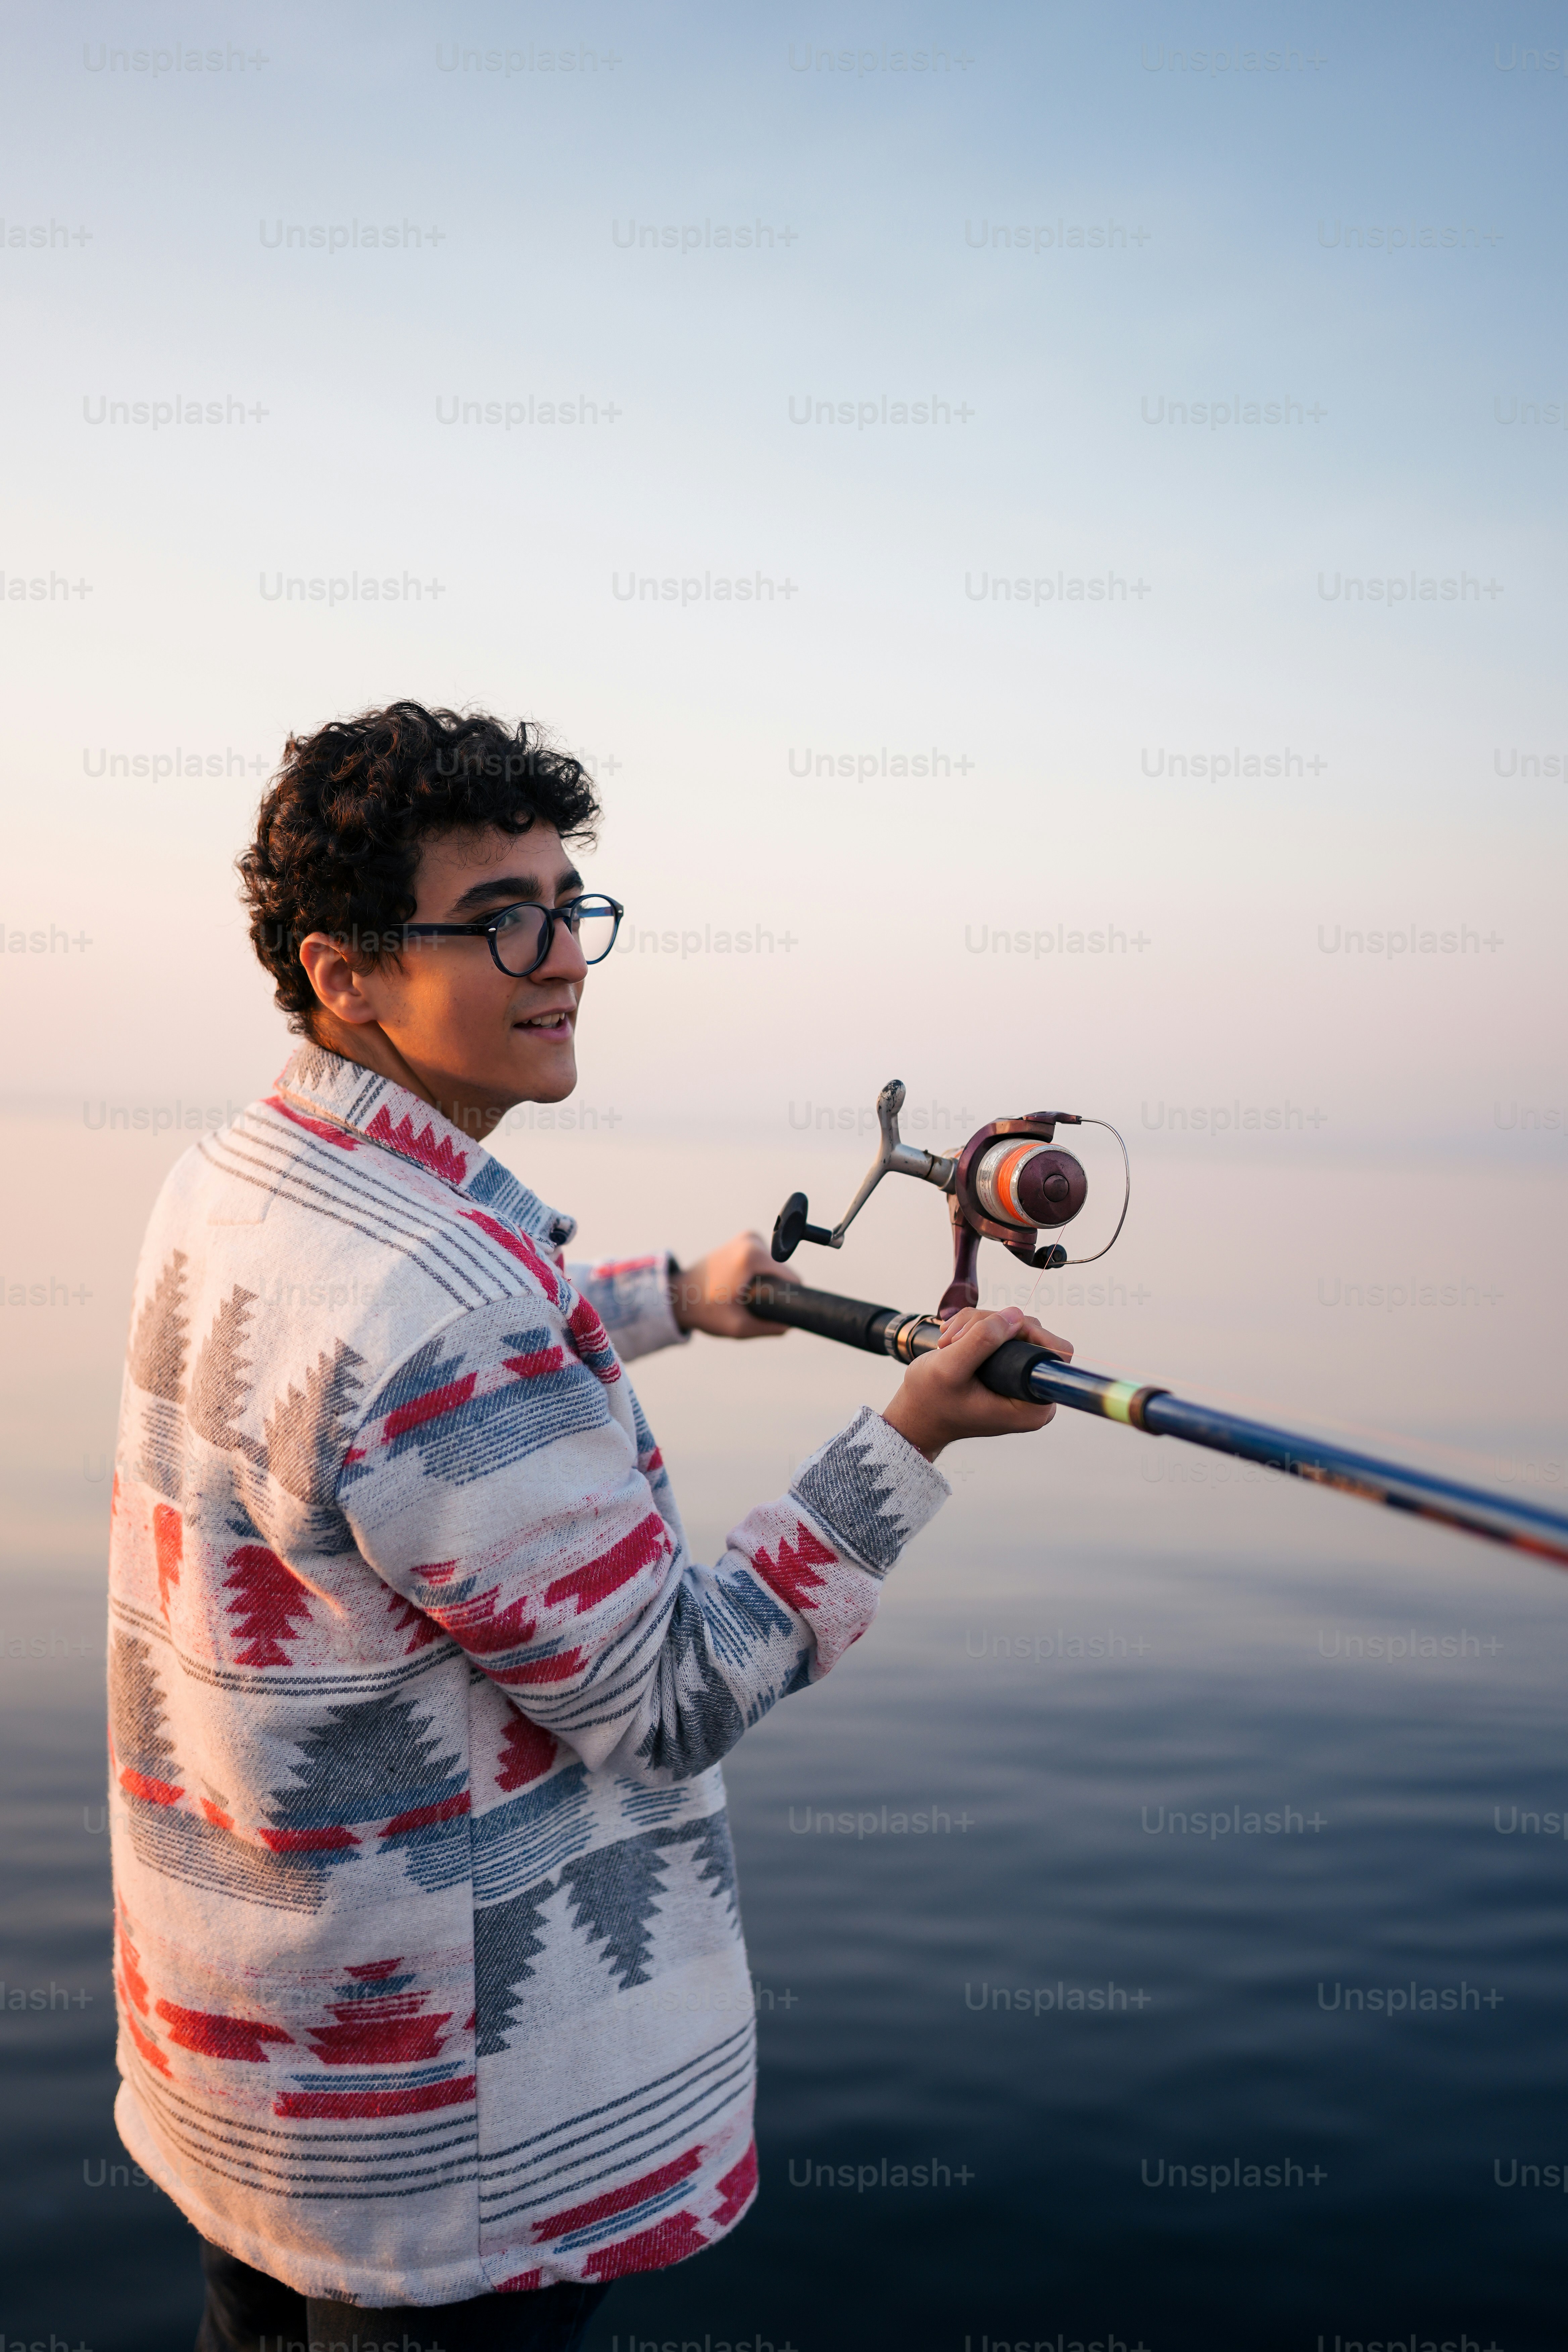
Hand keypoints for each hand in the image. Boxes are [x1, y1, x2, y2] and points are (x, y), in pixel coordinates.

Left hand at [671, 1231, 790, 1339]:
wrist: (679, 1294)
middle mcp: (752, 1240)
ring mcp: (748, 1237)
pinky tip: (741, 1284)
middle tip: (748, 1303)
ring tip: (742, 1294)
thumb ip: (770, 1327)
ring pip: (775, 1267)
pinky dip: (758, 1274)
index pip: (792, 1279)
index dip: (789, 1298)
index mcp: (752, 1256)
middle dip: (774, 1291)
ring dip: (766, 1283)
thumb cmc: (705, 1309)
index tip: (769, 1309)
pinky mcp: (745, 1239)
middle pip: (783, 1272)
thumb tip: (792, 1323)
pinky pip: (765, 1261)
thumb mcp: (738, 1326)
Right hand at [881, 1304, 1072, 1461]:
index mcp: (1031, 1408)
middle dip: (992, 1326)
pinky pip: (1002, 1334)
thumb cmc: (930, 1401)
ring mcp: (1019, 1382)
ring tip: (948, 1342)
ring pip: (1014, 1329)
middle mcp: (1032, 1396)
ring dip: (978, 1326)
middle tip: (955, 1338)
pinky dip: (976, 1329)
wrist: (914, 1415)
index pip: (1057, 1354)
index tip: (993, 1330)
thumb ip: (982, 1340)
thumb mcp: (950, 1368)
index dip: (1029, 1332)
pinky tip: (953, 1341)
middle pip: (1032, 1334)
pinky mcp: (1007, 1371)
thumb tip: (1015, 1315)